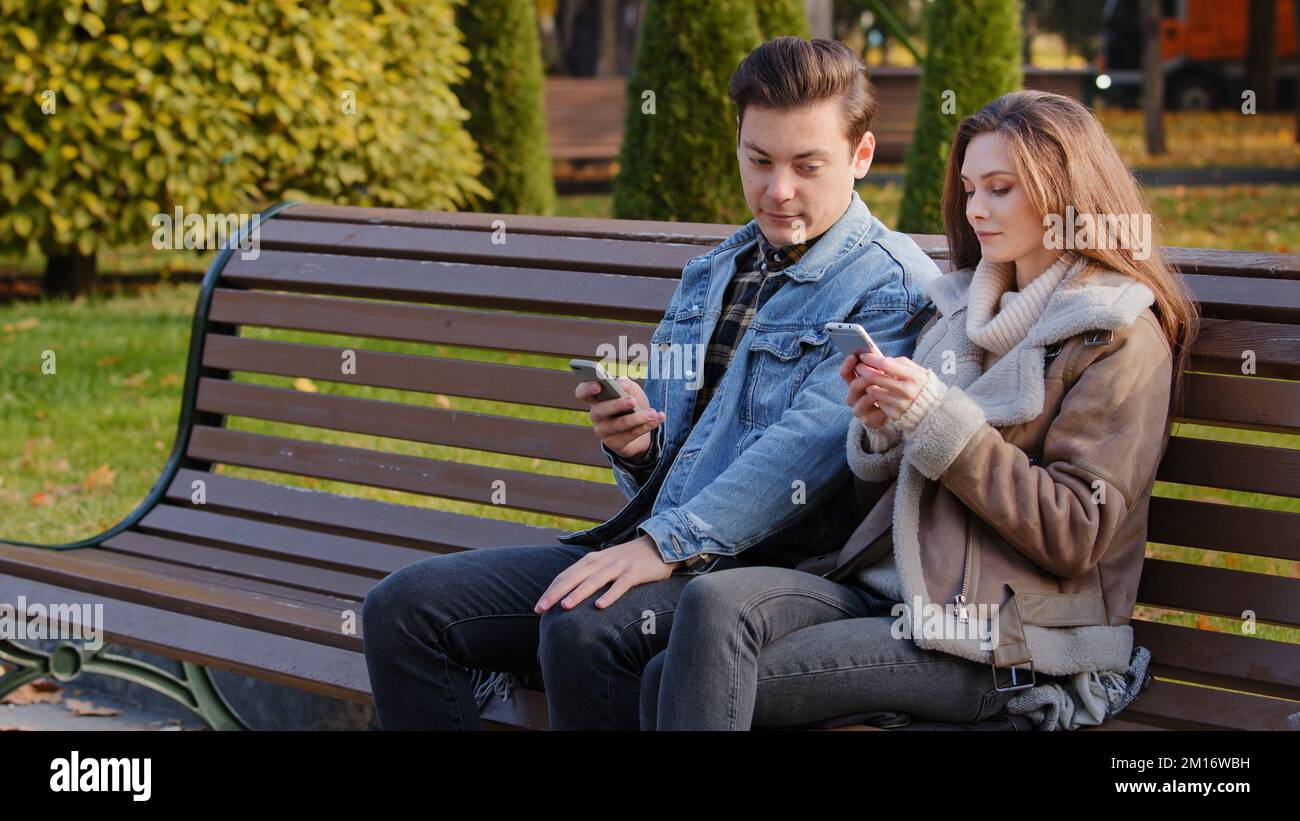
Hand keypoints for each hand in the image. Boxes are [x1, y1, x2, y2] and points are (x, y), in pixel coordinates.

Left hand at [534, 536, 675, 612]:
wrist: (658, 546)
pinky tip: (600, 606)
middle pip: (574, 577)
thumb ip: (588, 576)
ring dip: (578, 593)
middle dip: (556, 593)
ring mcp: (618, 566)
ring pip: (594, 581)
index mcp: (591, 561)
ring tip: (564, 607)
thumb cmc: (627, 561)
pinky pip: (621, 585)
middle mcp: (601, 561)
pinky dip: (610, 595)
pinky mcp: (635, 572)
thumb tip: (567, 596)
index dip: (551, 590)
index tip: (538, 607)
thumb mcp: (604, 565)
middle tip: (540, 609)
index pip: (565, 576)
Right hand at [577, 376, 664, 459]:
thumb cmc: (632, 405)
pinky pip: (631, 434)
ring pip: (618, 424)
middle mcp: (596, 415)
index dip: (586, 388)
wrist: (641, 429)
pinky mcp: (614, 444)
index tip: (599, 385)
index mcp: (596, 399)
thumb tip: (621, 383)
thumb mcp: (632, 391)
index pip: (581, 393)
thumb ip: (627, 384)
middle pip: (600, 410)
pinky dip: (647, 426)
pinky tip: (659, 418)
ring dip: (637, 418)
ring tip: (652, 412)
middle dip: (617, 405)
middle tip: (633, 401)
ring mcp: (603, 431)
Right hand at [841, 351, 886, 428]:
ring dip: (871, 392)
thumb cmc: (892, 389)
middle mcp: (855, 396)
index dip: (848, 365)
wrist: (902, 411)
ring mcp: (859, 409)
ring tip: (882, 386)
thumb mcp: (886, 374)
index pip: (846, 373)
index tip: (854, 356)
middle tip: (876, 372)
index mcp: (856, 383)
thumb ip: (878, 366)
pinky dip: (876, 408)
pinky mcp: (867, 420)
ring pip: (860, 401)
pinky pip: (868, 415)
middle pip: (853, 386)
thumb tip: (874, 354)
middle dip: (864, 378)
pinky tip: (885, 402)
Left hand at [846, 352, 928, 424]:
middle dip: (863, 370)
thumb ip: (900, 363)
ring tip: (867, 379)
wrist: (933, 411)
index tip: (864, 355)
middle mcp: (907, 391)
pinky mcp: (894, 415)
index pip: (886, 364)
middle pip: (876, 378)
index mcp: (913, 377)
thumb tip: (880, 359)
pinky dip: (876, 396)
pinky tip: (877, 392)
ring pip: (873, 391)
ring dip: (867, 384)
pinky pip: (878, 402)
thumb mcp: (917, 371)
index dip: (872, 359)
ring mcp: (900, 404)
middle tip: (859, 366)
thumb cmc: (922, 386)